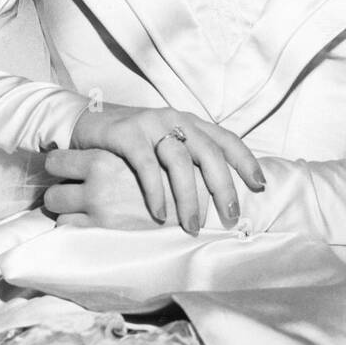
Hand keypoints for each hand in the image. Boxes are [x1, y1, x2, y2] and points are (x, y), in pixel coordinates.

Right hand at [51, 102, 265, 233]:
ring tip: (192, 226)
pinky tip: (159, 214)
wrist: (86, 123)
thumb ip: (189, 161)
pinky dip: (155, 191)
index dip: (246, 162)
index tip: (260, 187)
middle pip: (210, 152)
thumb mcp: (165, 146)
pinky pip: (146, 165)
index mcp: (190, 123)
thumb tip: (219, 196)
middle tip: (230, 217)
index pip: (226, 140)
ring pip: (181, 160)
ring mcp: (151, 124)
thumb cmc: (131, 143)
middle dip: (223, 187)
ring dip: (190, 197)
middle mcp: (175, 119)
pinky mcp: (127, 134)